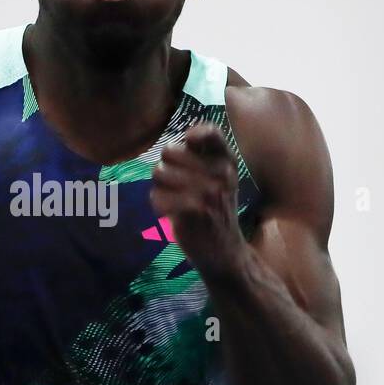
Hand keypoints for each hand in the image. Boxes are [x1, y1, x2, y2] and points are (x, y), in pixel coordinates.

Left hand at [150, 121, 248, 281]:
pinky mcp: (190, 210)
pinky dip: (158, 206)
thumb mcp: (222, 180)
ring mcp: (206, 192)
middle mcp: (220, 174)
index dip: (192, 136)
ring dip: (159, 188)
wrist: (225, 252)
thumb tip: (178, 139)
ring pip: (159, 173)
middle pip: (168, 151)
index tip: (189, 146)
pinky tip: (172, 215)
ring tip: (175, 201)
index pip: (209, 132)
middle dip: (166, 168)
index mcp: (227, 163)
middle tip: (177, 187)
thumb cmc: (216, 211)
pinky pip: (156, 196)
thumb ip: (205, 156)